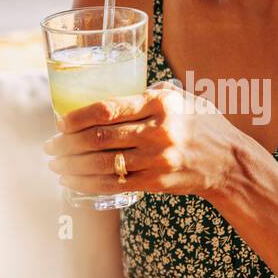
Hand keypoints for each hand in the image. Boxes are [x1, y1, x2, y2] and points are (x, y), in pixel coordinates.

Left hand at [43, 83, 238, 198]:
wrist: (228, 162)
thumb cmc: (200, 123)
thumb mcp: (180, 97)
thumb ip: (146, 94)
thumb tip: (104, 92)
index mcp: (161, 103)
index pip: (108, 108)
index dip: (77, 117)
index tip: (60, 122)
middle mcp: (159, 131)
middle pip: (98, 138)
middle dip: (65, 144)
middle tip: (49, 146)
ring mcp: (157, 159)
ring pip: (101, 164)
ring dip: (70, 165)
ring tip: (55, 164)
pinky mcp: (156, 182)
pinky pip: (113, 185)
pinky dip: (86, 183)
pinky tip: (71, 180)